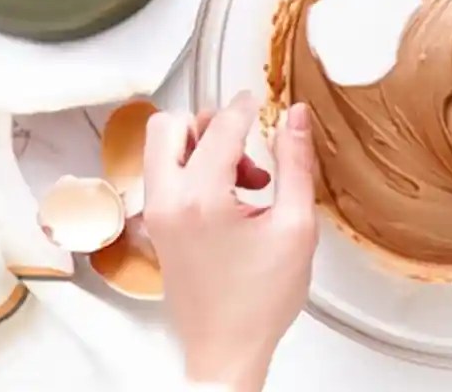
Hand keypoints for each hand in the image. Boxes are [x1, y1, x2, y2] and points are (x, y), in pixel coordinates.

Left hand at [144, 92, 317, 391]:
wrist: (227, 349)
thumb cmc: (261, 300)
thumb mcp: (296, 226)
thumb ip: (296, 164)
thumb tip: (296, 117)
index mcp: (202, 198)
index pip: (221, 127)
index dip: (246, 107)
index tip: (262, 101)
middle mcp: (168, 201)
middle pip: (168, 126)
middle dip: (208, 124)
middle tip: (244, 143)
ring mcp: (155, 215)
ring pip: (161, 149)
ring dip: (199, 146)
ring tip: (246, 177)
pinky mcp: (155, 228)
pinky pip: (164, 176)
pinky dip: (192, 170)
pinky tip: (232, 198)